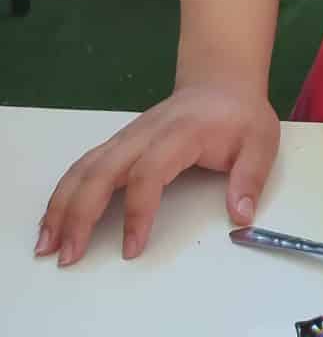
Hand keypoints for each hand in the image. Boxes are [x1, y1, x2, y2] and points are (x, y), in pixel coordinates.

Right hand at [36, 82, 278, 265]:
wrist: (221, 82)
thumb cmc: (240, 115)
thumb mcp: (261, 140)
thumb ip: (250, 177)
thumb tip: (241, 215)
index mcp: (181, 133)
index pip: (149, 171)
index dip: (137, 211)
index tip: (132, 247)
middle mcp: (146, 133)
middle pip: (103, 169)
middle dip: (81, 212)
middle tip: (68, 255)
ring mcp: (128, 136)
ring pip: (85, 167)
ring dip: (62, 204)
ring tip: (47, 245)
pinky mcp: (119, 143)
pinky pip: (84, 166)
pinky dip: (63, 193)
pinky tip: (53, 221)